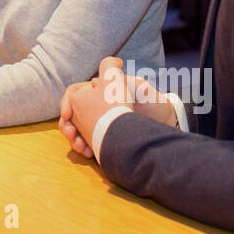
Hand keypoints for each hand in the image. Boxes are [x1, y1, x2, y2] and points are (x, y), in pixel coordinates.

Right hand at [58, 57, 177, 158]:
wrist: (167, 122)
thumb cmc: (154, 103)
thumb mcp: (141, 89)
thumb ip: (122, 82)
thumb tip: (95, 81)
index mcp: (101, 90)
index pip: (75, 92)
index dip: (67, 101)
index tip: (67, 114)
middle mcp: (97, 105)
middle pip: (71, 113)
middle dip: (66, 125)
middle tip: (70, 135)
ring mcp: (98, 122)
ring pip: (75, 129)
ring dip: (72, 138)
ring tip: (80, 147)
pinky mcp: (103, 137)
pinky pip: (85, 142)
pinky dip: (82, 147)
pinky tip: (88, 153)